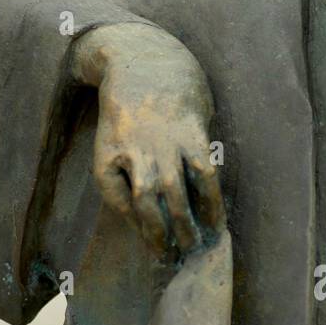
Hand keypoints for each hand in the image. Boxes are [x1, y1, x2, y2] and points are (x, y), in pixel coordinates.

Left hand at [73, 21, 223, 255]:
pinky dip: (211, 202)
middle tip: (174, 261)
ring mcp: (164, 142)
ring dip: (186, 225)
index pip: (119, 202)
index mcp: (108, 155)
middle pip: (146, 204)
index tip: (155, 250)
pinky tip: (217, 221)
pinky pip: (204, 175)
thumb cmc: (130, 115)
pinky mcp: (191, 134)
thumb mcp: (111, 145)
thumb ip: (120, 180)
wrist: (148, 63)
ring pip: (175, 194)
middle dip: (161, 237)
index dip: (138, 229)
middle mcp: (135, 151)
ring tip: (195, 246)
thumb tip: (143, 221)